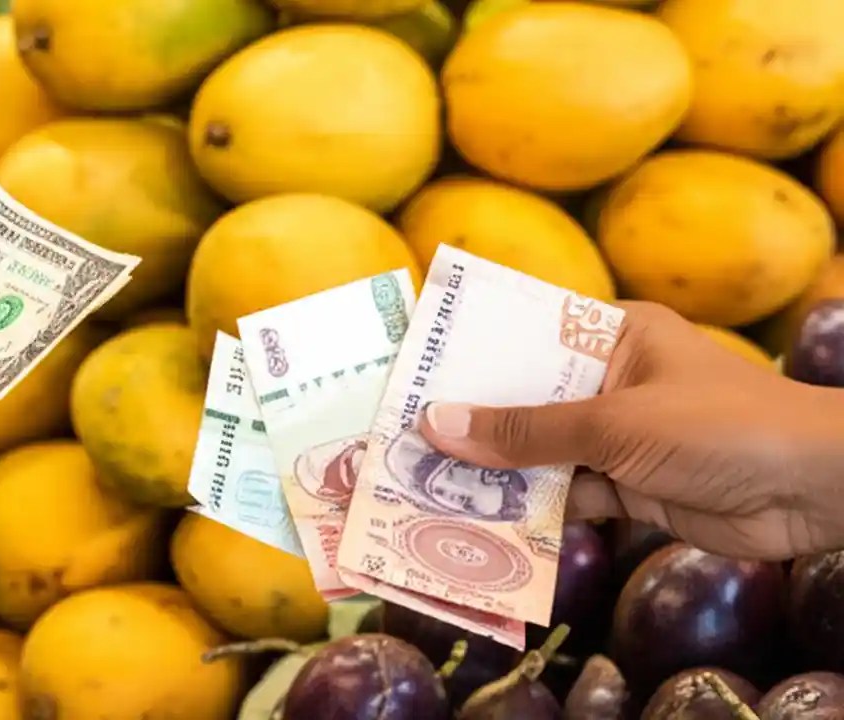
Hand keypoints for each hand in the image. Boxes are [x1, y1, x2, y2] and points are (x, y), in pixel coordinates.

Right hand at [418, 302, 843, 560]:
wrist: (819, 492)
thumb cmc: (724, 427)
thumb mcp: (615, 421)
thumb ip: (526, 430)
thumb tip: (437, 425)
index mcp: (613, 335)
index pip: (524, 334)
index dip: (467, 352)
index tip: (407, 370)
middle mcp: (610, 380)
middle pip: (524, 398)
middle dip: (470, 422)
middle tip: (399, 438)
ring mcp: (618, 436)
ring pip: (539, 452)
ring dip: (493, 472)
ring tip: (422, 484)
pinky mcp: (630, 487)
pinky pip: (565, 496)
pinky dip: (529, 510)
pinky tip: (478, 522)